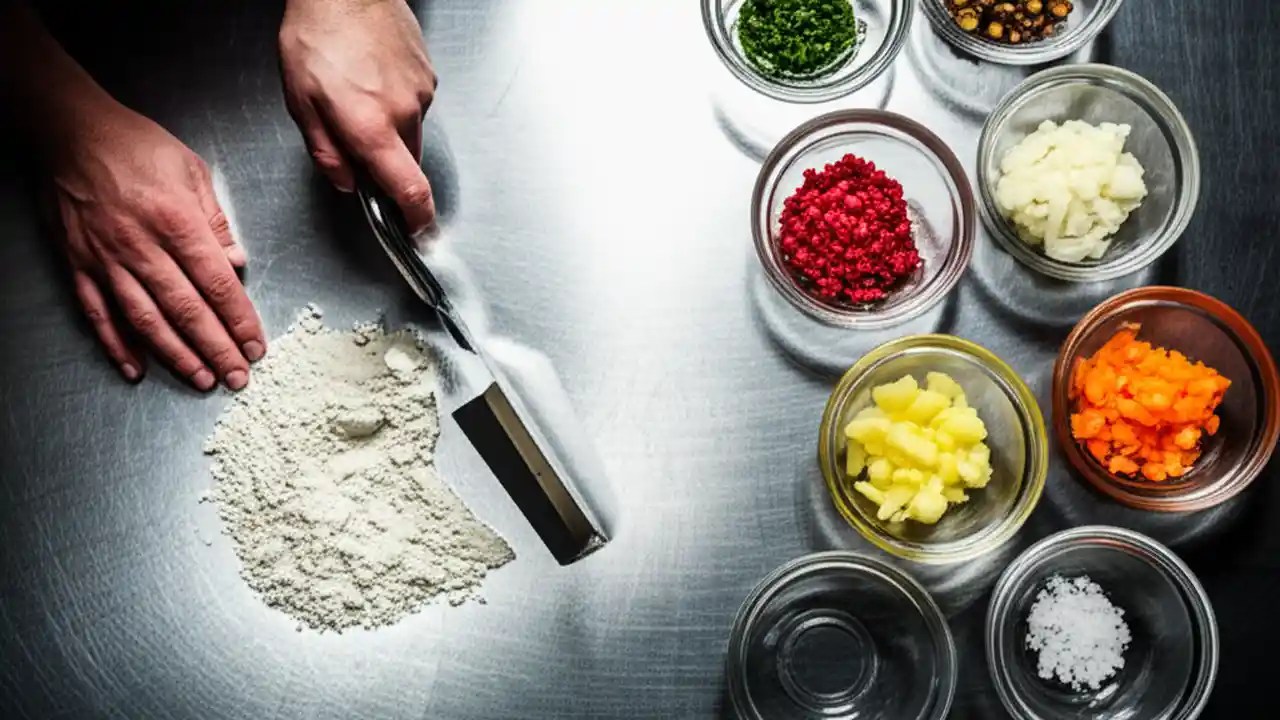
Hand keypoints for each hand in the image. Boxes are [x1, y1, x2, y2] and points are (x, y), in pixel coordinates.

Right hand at [50, 102, 264, 389]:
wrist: (69, 131)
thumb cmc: (134, 144)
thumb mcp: (192, 170)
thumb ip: (216, 221)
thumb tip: (236, 263)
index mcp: (176, 222)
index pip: (217, 284)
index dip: (239, 321)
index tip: (255, 346)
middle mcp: (141, 246)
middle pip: (186, 310)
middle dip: (216, 348)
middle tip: (237, 377)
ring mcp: (106, 260)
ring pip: (146, 320)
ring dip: (176, 355)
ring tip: (200, 380)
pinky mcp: (78, 265)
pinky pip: (98, 314)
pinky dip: (117, 346)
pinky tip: (136, 369)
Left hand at [279, 0, 437, 230]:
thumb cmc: (316, 37)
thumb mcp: (300, 102)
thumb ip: (325, 152)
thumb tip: (346, 183)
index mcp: (371, 128)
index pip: (409, 189)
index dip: (417, 217)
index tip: (417, 229)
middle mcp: (403, 114)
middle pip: (406, 162)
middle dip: (386, 162)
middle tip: (355, 136)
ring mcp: (421, 94)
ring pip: (410, 132)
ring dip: (390, 128)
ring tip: (359, 93)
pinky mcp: (428, 75)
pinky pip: (416, 104)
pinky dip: (397, 101)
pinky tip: (374, 75)